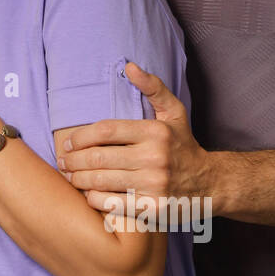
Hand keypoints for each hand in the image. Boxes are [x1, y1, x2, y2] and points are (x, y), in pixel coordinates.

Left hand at [55, 61, 212, 213]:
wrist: (210, 184)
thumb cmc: (183, 145)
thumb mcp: (174, 113)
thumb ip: (153, 87)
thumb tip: (129, 66)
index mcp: (156, 132)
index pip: (105, 130)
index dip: (81, 136)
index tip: (70, 142)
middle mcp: (155, 158)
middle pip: (98, 157)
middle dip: (74, 160)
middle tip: (63, 161)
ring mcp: (153, 185)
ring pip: (100, 181)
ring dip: (78, 179)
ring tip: (71, 176)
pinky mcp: (151, 209)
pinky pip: (110, 204)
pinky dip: (93, 199)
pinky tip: (89, 193)